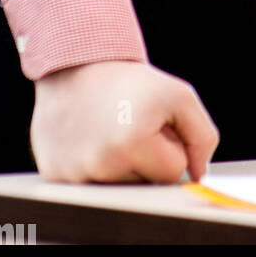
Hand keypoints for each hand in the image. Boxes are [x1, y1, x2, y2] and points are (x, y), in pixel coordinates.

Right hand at [30, 60, 220, 182]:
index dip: (170, 145)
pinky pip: (89, 187)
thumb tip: (198, 175)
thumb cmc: (131, 84)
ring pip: (119, 189)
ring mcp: (73, 175)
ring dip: (120, 166)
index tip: (153, 124)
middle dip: (146, 159)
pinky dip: (94, 167)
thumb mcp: (178, 95)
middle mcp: (99, 164)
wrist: (76, 67)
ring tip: (109, 132)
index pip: (173, 172)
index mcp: (132, 143)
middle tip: (130, 127)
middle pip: (145, 184)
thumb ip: (201, 136)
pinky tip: (88, 141)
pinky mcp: (54, 176)